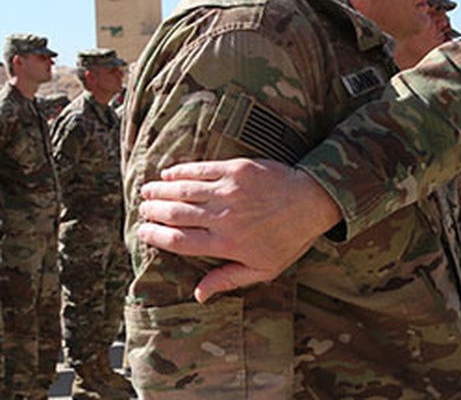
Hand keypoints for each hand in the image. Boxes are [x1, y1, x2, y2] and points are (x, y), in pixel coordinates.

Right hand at [137, 158, 342, 302]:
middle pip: (174, 214)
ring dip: (160, 190)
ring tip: (147, 192)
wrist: (314, 201)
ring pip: (183, 190)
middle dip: (153, 212)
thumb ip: (228, 280)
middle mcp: (223, 217)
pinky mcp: (237, 169)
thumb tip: (198, 295)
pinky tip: (169, 173)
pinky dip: (181, 171)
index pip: (177, 242)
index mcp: (226, 244)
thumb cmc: (290, 238)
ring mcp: (229, 191)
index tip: (143, 233)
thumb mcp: (264, 269)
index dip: (155, 237)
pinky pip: (201, 169)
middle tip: (143, 211)